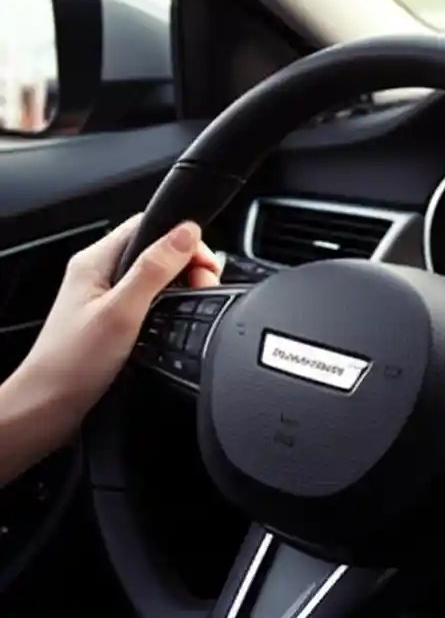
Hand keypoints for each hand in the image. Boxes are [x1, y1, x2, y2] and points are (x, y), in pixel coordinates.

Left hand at [0, 215, 220, 483]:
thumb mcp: (122, 311)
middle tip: (203, 288)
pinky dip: (169, 308)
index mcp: (96, 261)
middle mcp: (99, 275)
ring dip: (181, 288)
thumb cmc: (71, 363)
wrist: (48, 408)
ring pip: (156, 278)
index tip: (206, 266)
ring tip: (191, 307)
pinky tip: (174, 324)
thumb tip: (186, 232)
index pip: (149, 226)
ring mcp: (105, 299)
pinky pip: (151, 302)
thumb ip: (155, 269)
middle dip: (188, 266)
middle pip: (156, 251)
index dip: (184, 240)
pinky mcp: (113, 321)